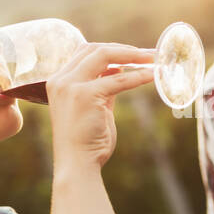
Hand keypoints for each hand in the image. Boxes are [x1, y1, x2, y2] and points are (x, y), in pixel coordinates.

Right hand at [47, 43, 155, 172]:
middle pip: (94, 49)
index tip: (133, 54)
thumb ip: (102, 88)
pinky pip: (118, 79)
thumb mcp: (94, 108)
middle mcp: (61, 80)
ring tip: (154, 58)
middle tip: (149, 53)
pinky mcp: (85, 95)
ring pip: (104, 56)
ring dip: (133, 55)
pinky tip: (152, 75)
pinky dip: (138, 75)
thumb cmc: (86, 142)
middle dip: (124, 49)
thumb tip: (118, 70)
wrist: (77, 165)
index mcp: (59, 82)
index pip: (84, 53)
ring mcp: (71, 86)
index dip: (111, 50)